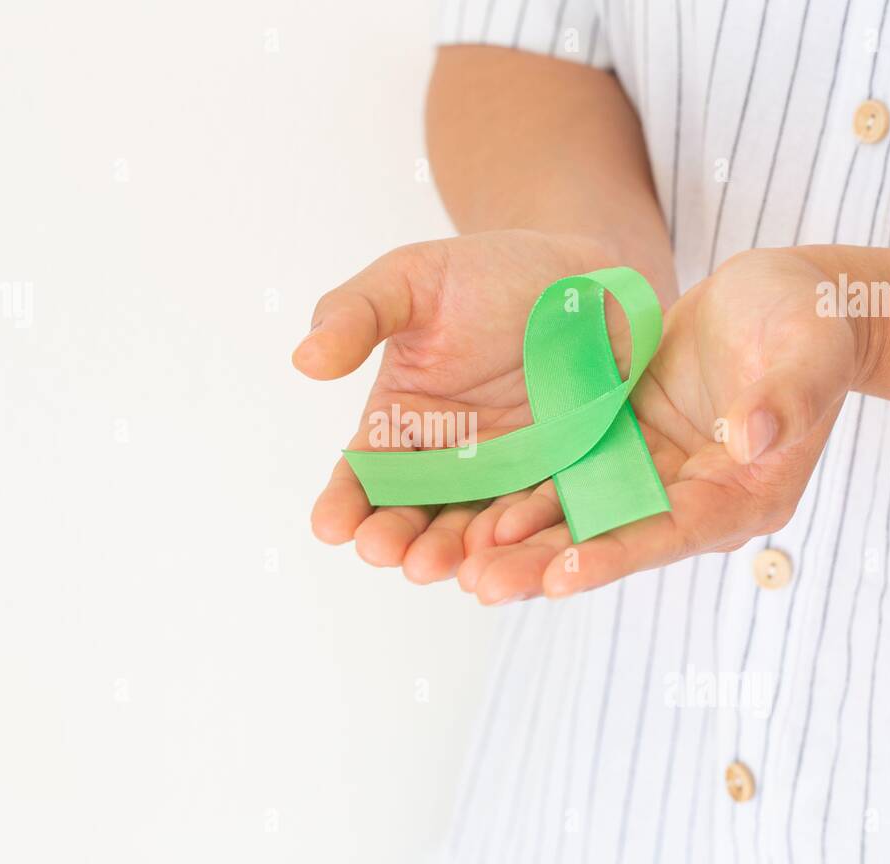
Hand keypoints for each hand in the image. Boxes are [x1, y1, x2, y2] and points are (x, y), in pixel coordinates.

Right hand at [293, 229, 630, 583]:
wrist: (584, 275)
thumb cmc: (488, 271)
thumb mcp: (412, 279)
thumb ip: (356, 314)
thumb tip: (305, 360)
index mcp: (399, 420)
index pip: (363, 472)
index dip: (345, 501)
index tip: (330, 525)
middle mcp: (447, 459)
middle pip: (414, 512)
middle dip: (396, 537)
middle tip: (386, 553)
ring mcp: (505, 474)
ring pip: (472, 527)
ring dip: (452, 553)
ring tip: (437, 566)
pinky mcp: (562, 478)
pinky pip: (538, 516)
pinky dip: (521, 539)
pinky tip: (506, 550)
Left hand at [456, 247, 860, 602]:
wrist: (782, 297)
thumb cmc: (807, 318)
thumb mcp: (806, 347)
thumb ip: (786, 396)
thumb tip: (751, 437)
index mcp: (748, 492)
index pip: (676, 531)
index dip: (618, 553)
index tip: (562, 578)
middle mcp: (698, 499)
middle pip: (619, 541)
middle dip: (551, 566)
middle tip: (485, 588)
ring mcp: (658, 476)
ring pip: (585, 520)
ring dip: (528, 545)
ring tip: (464, 570)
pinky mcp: (628, 447)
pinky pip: (573, 482)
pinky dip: (529, 501)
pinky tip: (478, 519)